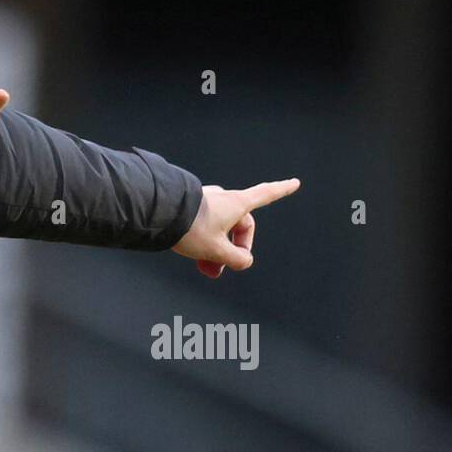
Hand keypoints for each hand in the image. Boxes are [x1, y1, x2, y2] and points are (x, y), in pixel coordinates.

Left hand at [170, 178, 300, 278]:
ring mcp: (206, 201)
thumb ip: (236, 259)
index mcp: (236, 204)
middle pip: (240, 226)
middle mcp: (223, 198)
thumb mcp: (216, 250)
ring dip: (217, 250)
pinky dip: (204, 242)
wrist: (157, 212)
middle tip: (221, 269)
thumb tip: (244, 261)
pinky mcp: (191, 206)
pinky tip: (192, 253)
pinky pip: (205, 226)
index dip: (281, 190)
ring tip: (205, 268)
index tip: (294, 182)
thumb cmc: (190, 227)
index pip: (266, 195)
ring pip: (220, 229)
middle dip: (233, 250)